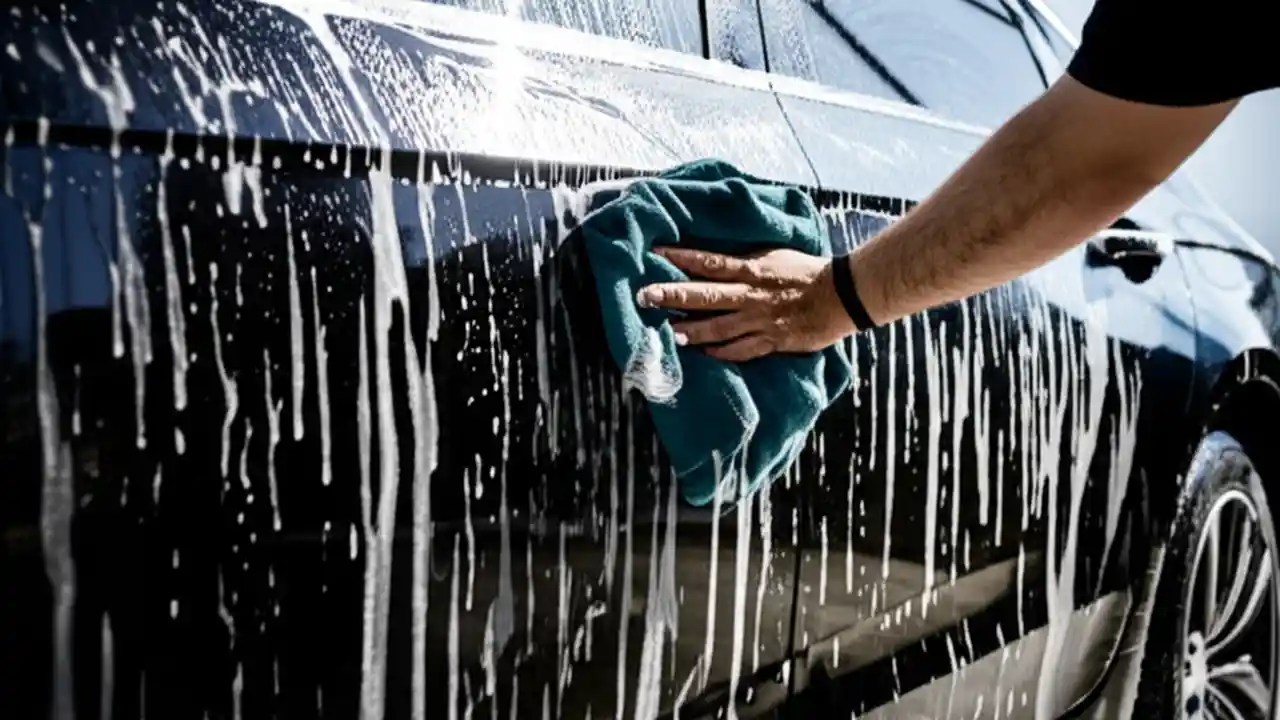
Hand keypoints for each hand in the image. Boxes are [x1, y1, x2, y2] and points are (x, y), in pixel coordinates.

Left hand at [636, 247, 857, 361]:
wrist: (843, 295)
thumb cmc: (808, 271)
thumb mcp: (775, 255)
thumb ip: (746, 259)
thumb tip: (716, 257)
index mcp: (752, 269)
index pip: (709, 262)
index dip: (681, 257)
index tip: (655, 252)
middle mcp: (750, 295)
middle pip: (705, 295)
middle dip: (674, 295)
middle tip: (647, 296)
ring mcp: (759, 321)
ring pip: (718, 327)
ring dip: (691, 330)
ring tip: (668, 332)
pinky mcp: (771, 341)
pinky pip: (740, 350)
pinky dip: (720, 352)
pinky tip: (702, 353)